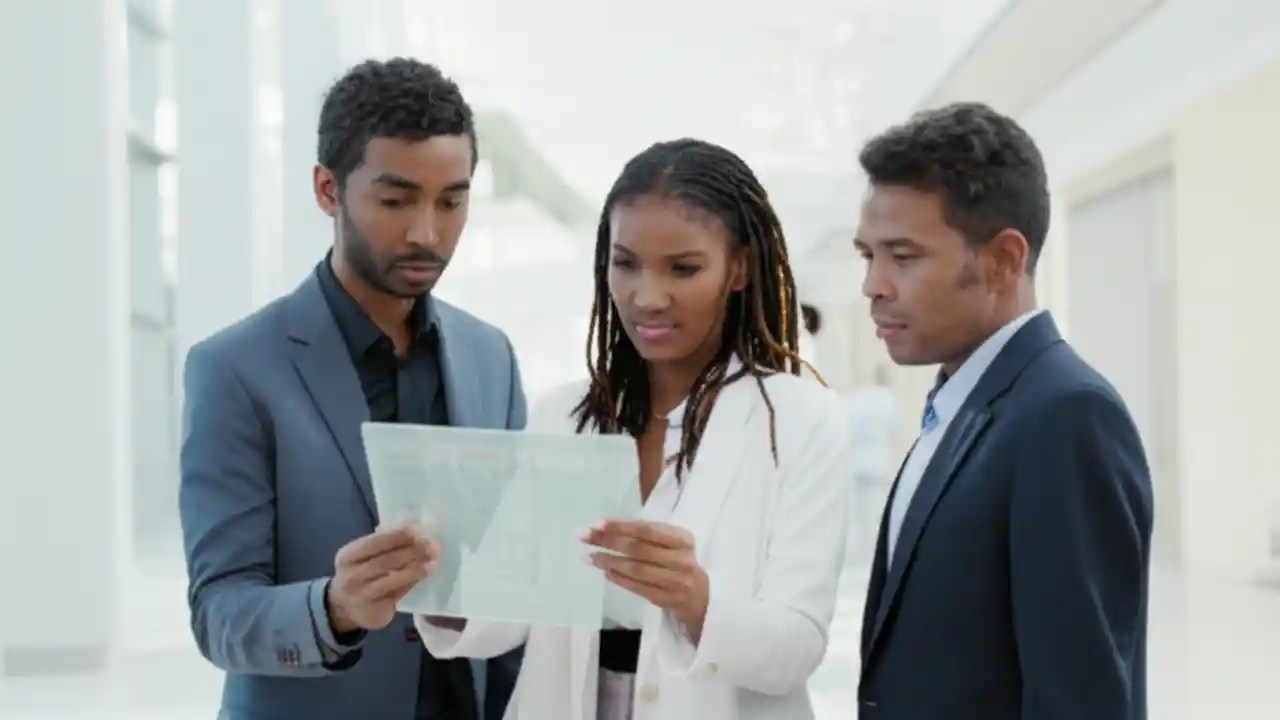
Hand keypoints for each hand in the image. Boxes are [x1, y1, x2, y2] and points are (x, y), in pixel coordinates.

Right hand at [326, 521, 439, 633]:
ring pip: (394, 579)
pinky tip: (425, 573)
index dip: (398, 535)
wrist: (343, 608)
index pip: (375, 542)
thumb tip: (413, 529)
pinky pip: (398, 593)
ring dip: (416, 568)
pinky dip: (413, 582)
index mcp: (348, 556)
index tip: (418, 528)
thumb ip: (381, 543)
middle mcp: (352, 576)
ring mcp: (362, 595)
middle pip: (386, 561)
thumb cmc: (359, 573)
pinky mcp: (376, 610)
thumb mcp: (361, 556)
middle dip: (412, 551)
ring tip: (433, 559)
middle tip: (432, 544)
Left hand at [583, 519, 708, 641]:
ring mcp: (674, 581)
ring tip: (590, 557)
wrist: (701, 596)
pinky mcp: (666, 599)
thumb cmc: (680, 561)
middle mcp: (680, 559)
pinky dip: (619, 579)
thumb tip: (607, 528)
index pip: (647, 529)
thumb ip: (648, 534)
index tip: (597, 523)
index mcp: (682, 539)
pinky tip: (605, 572)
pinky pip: (638, 587)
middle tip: (585, 537)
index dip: (621, 526)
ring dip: (610, 562)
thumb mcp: (672, 542)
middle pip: (638, 548)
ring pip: (636, 569)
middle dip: (608, 541)